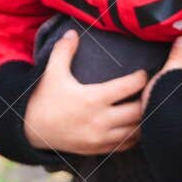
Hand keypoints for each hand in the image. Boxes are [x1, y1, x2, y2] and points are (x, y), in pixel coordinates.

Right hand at [23, 33, 181, 155]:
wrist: (30, 130)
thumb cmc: (43, 99)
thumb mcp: (51, 73)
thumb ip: (64, 51)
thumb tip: (73, 31)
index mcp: (92, 98)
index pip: (129, 86)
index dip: (141, 78)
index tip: (142, 73)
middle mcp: (100, 120)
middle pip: (139, 111)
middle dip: (147, 100)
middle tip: (151, 91)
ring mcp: (100, 138)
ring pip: (136, 131)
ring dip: (143, 120)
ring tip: (146, 108)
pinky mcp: (98, 149)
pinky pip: (126, 145)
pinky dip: (135, 136)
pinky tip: (135, 126)